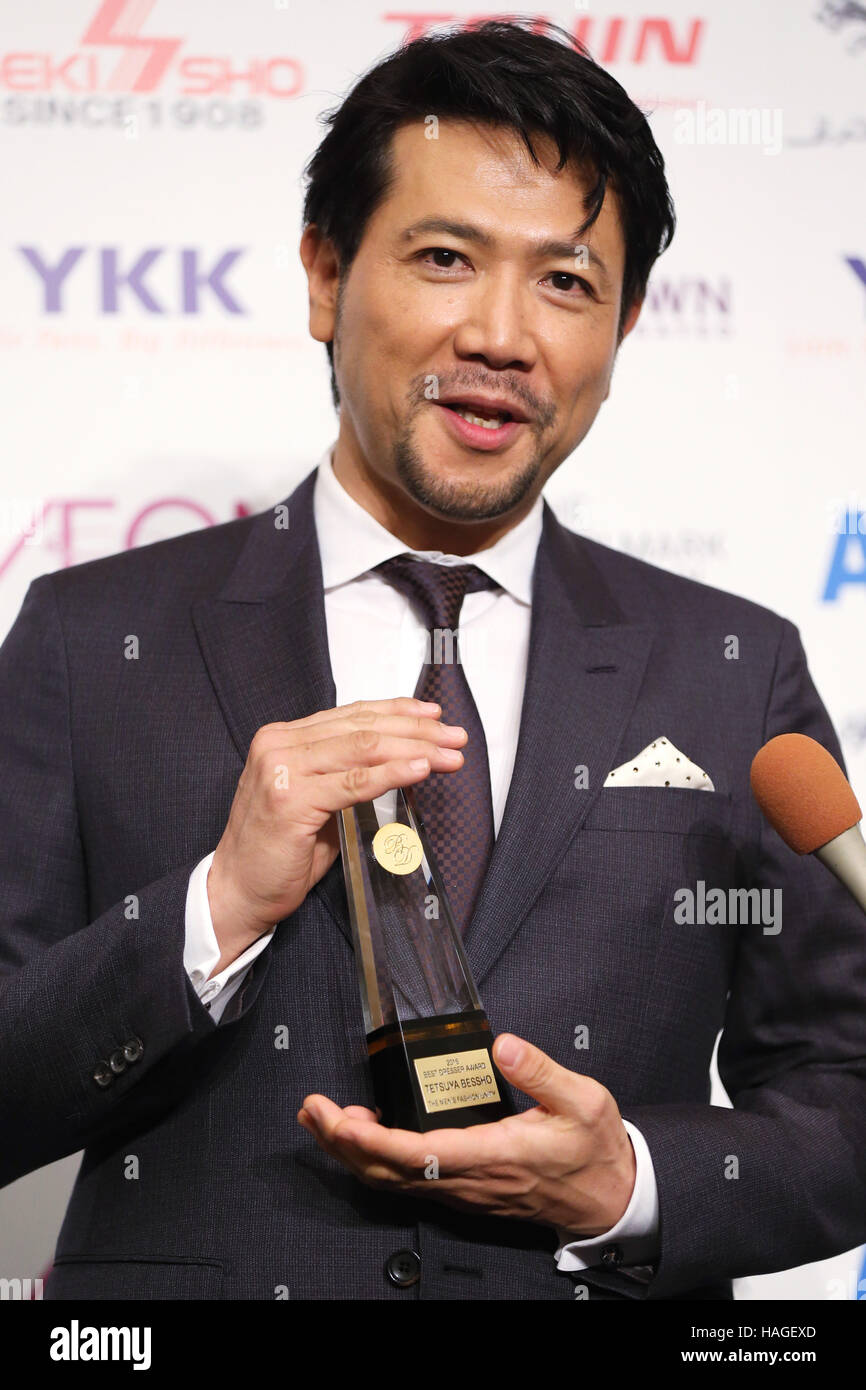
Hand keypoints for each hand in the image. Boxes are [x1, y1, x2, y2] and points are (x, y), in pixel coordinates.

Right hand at [207, 696, 467, 969]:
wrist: (238, 891)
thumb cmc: (278, 852)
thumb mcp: (317, 801)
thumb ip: (347, 775)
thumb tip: (403, 759)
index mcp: (283, 738)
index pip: (352, 715)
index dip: (398, 712)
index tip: (433, 715)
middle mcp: (279, 745)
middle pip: (363, 728)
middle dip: (417, 731)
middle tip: (454, 737)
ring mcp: (282, 769)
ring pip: (363, 748)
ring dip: (415, 749)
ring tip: (448, 754)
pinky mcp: (290, 799)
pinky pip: (353, 782)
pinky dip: (392, 774)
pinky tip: (419, 770)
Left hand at [297, 1034, 636, 1236]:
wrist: (608, 1197)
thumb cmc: (594, 1150)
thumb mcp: (583, 1100)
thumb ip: (540, 1072)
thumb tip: (504, 1045)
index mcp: (494, 1155)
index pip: (420, 1154)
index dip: (374, 1140)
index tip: (343, 1119)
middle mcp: (470, 1178)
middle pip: (389, 1171)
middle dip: (343, 1143)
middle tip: (314, 1110)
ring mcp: (463, 1189)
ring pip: (392, 1179)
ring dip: (351, 1151)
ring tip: (322, 1117)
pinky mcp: (462, 1189)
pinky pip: (406, 1180)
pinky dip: (374, 1158)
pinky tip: (362, 1133)